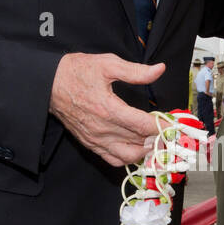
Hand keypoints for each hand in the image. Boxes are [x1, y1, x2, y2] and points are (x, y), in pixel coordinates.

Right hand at [49, 52, 164, 166]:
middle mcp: (103, 128)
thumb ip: (136, 71)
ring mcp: (96, 139)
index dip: (163, 127)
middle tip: (170, 134)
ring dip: (145, 151)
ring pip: (128, 155)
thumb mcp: (107, 64)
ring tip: (155, 141)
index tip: (174, 125)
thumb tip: (159, 70)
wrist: (48, 84)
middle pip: (140, 142)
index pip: (144, 125)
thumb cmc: (76, 72)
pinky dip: (128, 158)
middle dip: (159, 139)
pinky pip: (113, 160)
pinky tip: (137, 149)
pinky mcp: (90, 144)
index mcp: (109, 108)